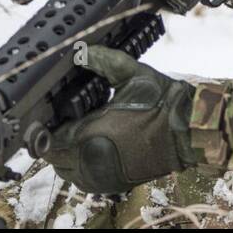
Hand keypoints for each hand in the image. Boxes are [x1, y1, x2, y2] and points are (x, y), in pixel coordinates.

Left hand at [39, 46, 197, 194]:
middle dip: (56, 139)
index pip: (48, 138)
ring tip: (77, 133)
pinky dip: (79, 165)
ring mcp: (100, 175)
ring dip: (65, 154)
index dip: (45, 125)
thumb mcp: (131, 74)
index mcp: (90, 134)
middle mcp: (90, 160)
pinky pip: (82, 179)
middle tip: (66, 120)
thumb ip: (103, 60)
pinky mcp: (111, 183)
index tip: (50, 113)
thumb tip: (81, 50)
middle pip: (53, 156)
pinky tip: (91, 147)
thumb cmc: (160, 102)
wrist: (187, 130)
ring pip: (65, 170)